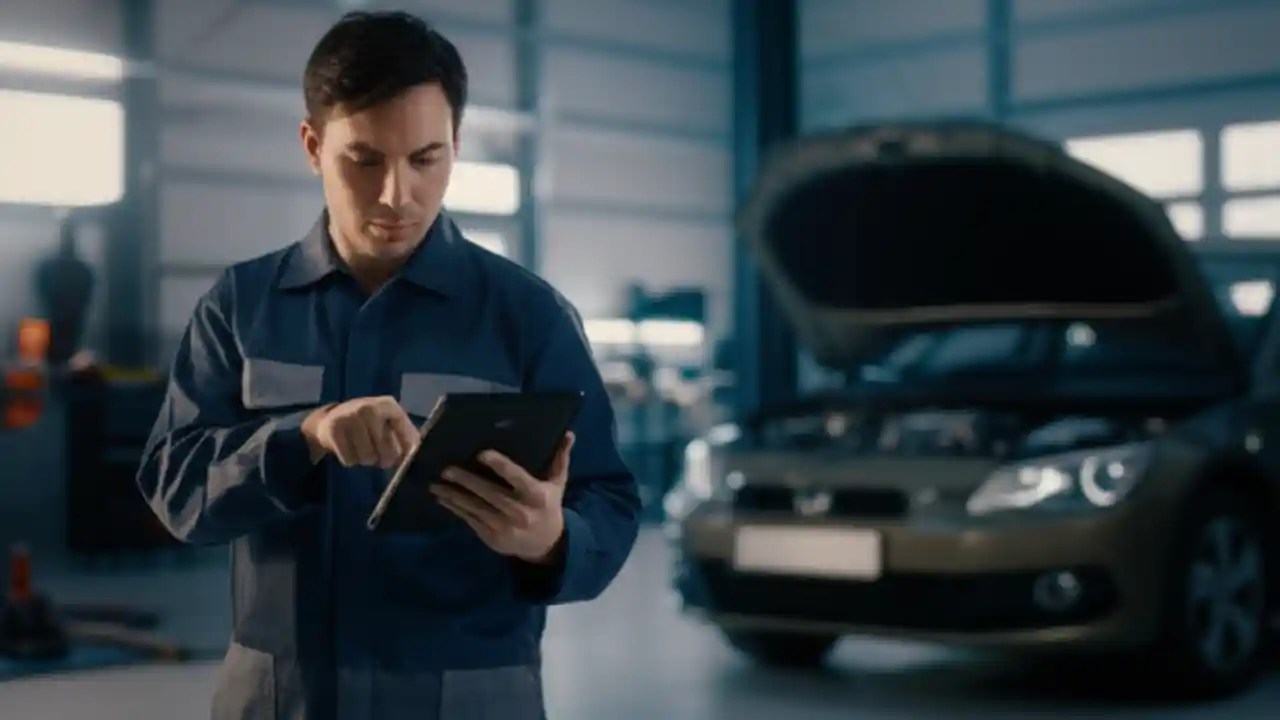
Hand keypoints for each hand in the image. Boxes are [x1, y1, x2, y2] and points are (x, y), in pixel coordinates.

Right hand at [301, 396, 418, 468]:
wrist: (331, 418)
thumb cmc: (369, 424)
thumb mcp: (387, 422)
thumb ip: (405, 435)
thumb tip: (417, 452)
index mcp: (386, 404)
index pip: (401, 424)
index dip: (406, 443)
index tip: (408, 458)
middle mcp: (368, 407)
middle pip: (385, 447)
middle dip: (386, 459)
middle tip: (384, 461)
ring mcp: (349, 417)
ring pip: (367, 457)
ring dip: (367, 460)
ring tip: (364, 450)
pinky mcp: (333, 429)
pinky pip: (349, 460)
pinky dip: (351, 460)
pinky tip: (350, 449)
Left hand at [431, 432, 575, 563]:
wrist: (545, 545)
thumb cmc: (548, 506)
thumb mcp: (557, 484)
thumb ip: (560, 458)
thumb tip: (568, 433)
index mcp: (536, 495)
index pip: (517, 478)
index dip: (500, 466)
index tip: (482, 453)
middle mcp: (520, 512)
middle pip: (490, 493)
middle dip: (467, 481)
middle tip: (447, 469)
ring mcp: (504, 527)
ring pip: (475, 508)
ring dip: (454, 496)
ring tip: (436, 485)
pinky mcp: (492, 537)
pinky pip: (470, 520)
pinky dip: (455, 509)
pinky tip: (442, 499)